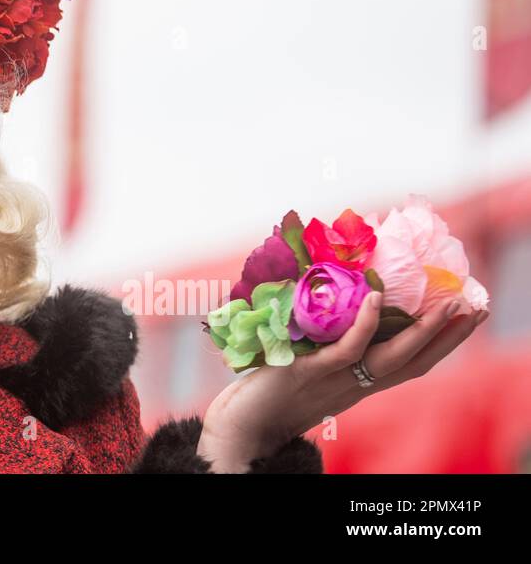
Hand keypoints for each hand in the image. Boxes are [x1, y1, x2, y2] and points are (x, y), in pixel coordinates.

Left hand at [197, 292, 489, 470]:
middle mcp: (357, 383)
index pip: (413, 363)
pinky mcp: (310, 371)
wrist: (244, 423)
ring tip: (447, 303)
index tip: (470, 316)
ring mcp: (336, 378)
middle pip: (416, 361)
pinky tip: (377, 299)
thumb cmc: (273, 389)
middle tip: (478, 307)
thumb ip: (331, 342)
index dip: (443, 342)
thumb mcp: (311, 364)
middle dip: (450, 336)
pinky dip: (366, 325)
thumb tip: (345, 304)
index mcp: (361, 383)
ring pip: (391, 358)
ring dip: (423, 332)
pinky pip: (346, 350)